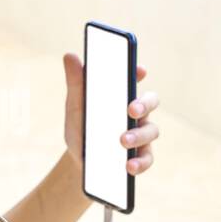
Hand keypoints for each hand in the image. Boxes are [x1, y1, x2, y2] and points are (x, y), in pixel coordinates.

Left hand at [62, 53, 159, 175]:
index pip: (135, 78)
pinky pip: (147, 158)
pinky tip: (129, 166)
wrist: (80, 161)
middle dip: (143, 104)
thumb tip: (69, 55)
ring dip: (138, 135)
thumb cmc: (81, 127)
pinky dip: (140, 162)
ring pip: (151, 130)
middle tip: (130, 109)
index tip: (138, 69)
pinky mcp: (141, 156)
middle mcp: (136, 113)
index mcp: (122, 95)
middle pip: (151, 102)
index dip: (138, 72)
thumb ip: (75, 83)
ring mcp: (141, 134)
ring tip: (122, 141)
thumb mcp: (75, 106)